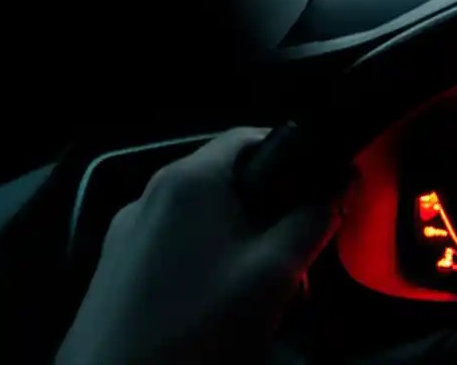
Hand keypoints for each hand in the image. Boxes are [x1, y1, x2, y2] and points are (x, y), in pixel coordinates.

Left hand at [56, 128, 341, 364]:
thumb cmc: (201, 320)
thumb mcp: (275, 271)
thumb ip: (312, 222)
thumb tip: (338, 190)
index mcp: (188, 180)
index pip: (250, 137)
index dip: (295, 156)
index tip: (323, 190)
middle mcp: (152, 195)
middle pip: (230, 183)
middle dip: (271, 215)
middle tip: (296, 257)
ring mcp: (129, 233)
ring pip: (206, 220)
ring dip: (242, 245)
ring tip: (262, 292)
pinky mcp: (118, 269)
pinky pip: (178, 248)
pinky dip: (208, 265)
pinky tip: (221, 306)